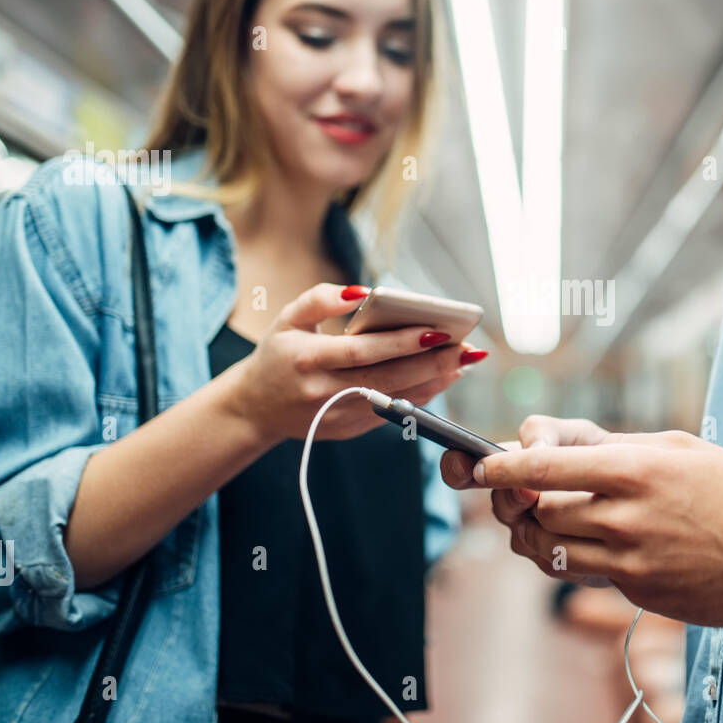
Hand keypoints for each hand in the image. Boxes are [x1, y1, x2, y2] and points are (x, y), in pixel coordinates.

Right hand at [227, 283, 486, 442]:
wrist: (255, 409)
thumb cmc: (278, 354)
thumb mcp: (287, 318)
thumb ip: (321, 299)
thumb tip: (364, 292)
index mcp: (307, 359)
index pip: (362, 351)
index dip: (401, 343)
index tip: (437, 330)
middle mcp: (323, 391)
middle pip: (387, 378)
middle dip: (431, 364)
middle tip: (466, 348)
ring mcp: (337, 416)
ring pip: (395, 400)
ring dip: (434, 382)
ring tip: (464, 362)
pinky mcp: (349, 430)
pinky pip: (392, 414)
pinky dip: (420, 397)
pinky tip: (443, 378)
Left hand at [459, 425, 722, 625]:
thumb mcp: (677, 447)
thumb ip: (613, 445)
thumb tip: (554, 443)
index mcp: (634, 470)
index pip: (542, 467)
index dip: (501, 466)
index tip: (480, 466)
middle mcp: (626, 517)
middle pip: (539, 513)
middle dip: (520, 504)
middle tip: (517, 496)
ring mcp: (632, 561)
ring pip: (554, 551)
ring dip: (541, 536)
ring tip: (548, 521)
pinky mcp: (640, 593)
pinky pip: (590, 575)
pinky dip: (584, 558)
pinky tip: (606, 543)